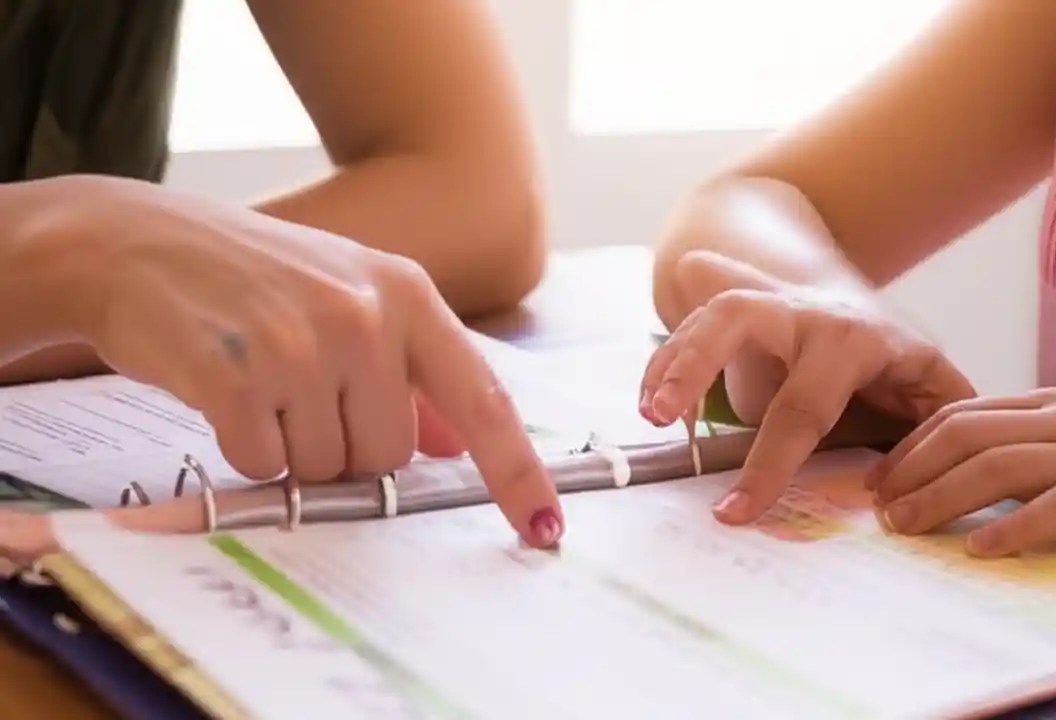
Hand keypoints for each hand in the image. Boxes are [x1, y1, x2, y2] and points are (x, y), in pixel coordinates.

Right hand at [43, 176, 561, 545]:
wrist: (132, 242)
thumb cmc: (251, 277)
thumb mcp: (345, 295)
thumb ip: (407, 369)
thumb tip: (449, 445)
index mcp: (407, 294)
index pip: (482, 399)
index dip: (516, 471)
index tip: (544, 525)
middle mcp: (365, 316)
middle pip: (390, 455)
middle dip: (347, 447)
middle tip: (300, 393)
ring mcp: (302, 345)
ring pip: (326, 466)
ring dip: (292, 446)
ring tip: (258, 379)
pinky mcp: (237, 377)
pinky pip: (264, 465)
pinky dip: (243, 446)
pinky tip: (224, 390)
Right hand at [640, 251, 973, 524]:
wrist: (873, 309)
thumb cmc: (902, 371)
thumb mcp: (934, 394)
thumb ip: (936, 429)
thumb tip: (924, 486)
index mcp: (855, 343)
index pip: (803, 407)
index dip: (769, 463)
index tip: (735, 511)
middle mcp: (805, 314)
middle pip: (737, 318)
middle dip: (695, 362)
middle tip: (662, 415)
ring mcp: (769, 304)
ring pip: (709, 312)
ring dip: (669, 360)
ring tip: (649, 414)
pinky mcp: (739, 308)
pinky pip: (694, 315)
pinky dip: (666, 355)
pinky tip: (650, 398)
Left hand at [867, 388, 1055, 556]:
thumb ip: (1024, 432)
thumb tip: (957, 457)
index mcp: (1046, 402)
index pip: (959, 414)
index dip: (911, 446)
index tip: (879, 478)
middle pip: (966, 436)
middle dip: (912, 471)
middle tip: (879, 509)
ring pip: (999, 468)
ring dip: (942, 498)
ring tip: (906, 526)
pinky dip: (1016, 528)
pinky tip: (983, 549)